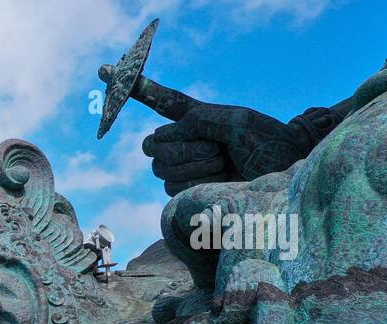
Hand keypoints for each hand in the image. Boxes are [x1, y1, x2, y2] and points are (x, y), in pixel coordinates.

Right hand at [142, 104, 311, 195]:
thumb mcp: (238, 121)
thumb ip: (200, 120)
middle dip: (182, 149)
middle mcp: (185, 139)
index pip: (160, 100)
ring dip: (193, 166)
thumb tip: (168, 136)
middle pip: (152, 144)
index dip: (133, 88)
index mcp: (196, 116)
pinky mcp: (186, 189)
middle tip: (214, 149)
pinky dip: (194, 183)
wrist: (283, 178)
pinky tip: (217, 180)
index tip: (104, 70)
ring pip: (160, 168)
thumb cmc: (268, 144)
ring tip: (222, 164)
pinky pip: (171, 186)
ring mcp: (183, 166)